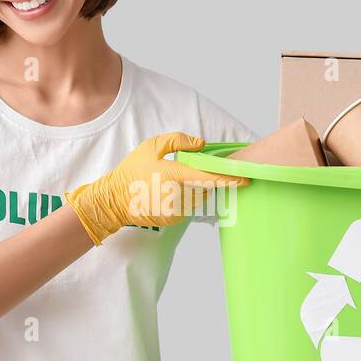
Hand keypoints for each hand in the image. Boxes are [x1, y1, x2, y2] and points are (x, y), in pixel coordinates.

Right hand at [64, 133, 248, 245]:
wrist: (114, 201)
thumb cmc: (131, 172)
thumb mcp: (150, 147)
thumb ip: (177, 141)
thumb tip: (201, 144)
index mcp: (174, 175)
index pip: (209, 178)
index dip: (230, 179)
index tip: (246, 178)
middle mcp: (178, 195)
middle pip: (204, 187)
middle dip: (203, 180)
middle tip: (185, 173)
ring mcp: (176, 210)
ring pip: (197, 197)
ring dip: (193, 189)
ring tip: (169, 182)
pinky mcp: (173, 219)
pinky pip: (188, 206)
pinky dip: (184, 198)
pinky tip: (166, 193)